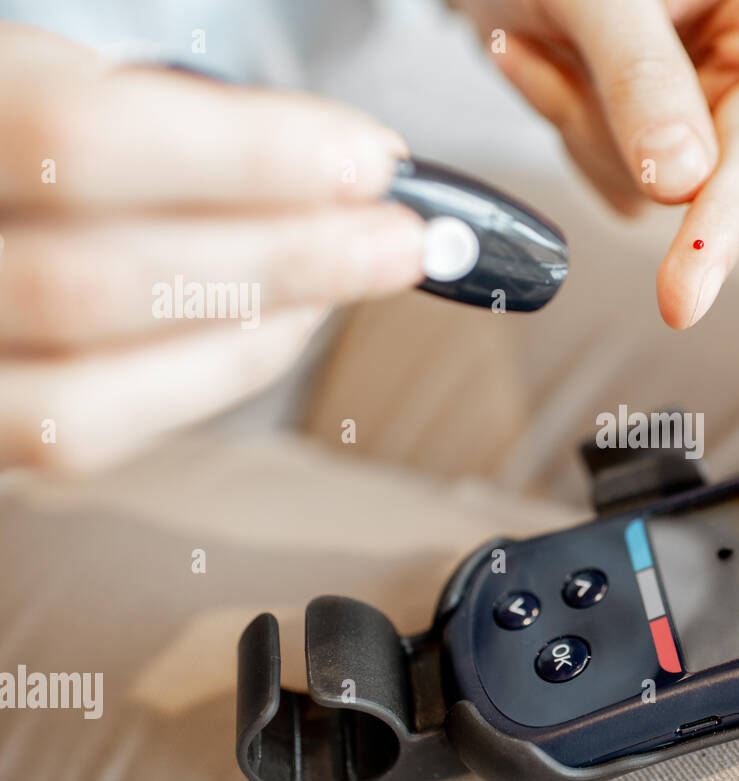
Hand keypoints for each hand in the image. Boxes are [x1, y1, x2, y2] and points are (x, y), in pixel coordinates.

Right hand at [0, 23, 426, 471]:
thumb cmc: (23, 148)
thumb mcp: (63, 84)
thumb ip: (170, 125)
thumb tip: (338, 168)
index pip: (81, 138)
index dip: (246, 157)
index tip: (368, 161)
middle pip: (98, 282)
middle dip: (283, 260)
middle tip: (398, 239)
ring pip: (90, 388)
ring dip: (259, 332)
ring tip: (355, 278)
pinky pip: (85, 436)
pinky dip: (210, 380)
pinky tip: (283, 326)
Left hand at [455, 0, 738, 326]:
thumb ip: (644, 77)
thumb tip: (683, 185)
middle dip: (710, 231)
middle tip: (680, 300)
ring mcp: (700, 119)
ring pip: (669, 190)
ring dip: (594, 135)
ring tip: (535, 41)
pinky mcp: (647, 155)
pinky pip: (613, 182)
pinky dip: (563, 126)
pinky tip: (527, 56)